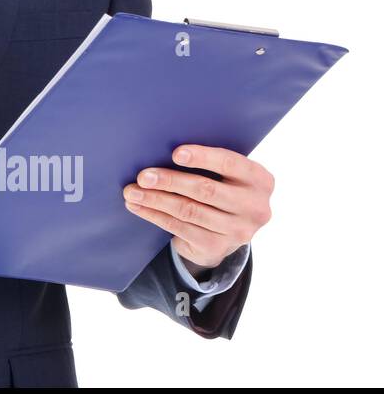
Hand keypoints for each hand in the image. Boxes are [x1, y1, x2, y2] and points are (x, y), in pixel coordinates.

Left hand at [122, 145, 272, 271]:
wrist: (224, 233)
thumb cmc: (219, 188)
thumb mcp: (225, 175)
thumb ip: (209, 163)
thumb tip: (162, 146)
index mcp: (260, 180)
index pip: (231, 163)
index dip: (203, 157)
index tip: (175, 153)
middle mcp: (256, 207)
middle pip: (206, 190)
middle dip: (170, 181)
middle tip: (143, 176)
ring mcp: (238, 231)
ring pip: (189, 210)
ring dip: (155, 199)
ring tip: (132, 191)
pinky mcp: (218, 247)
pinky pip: (180, 228)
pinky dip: (155, 215)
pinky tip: (138, 206)